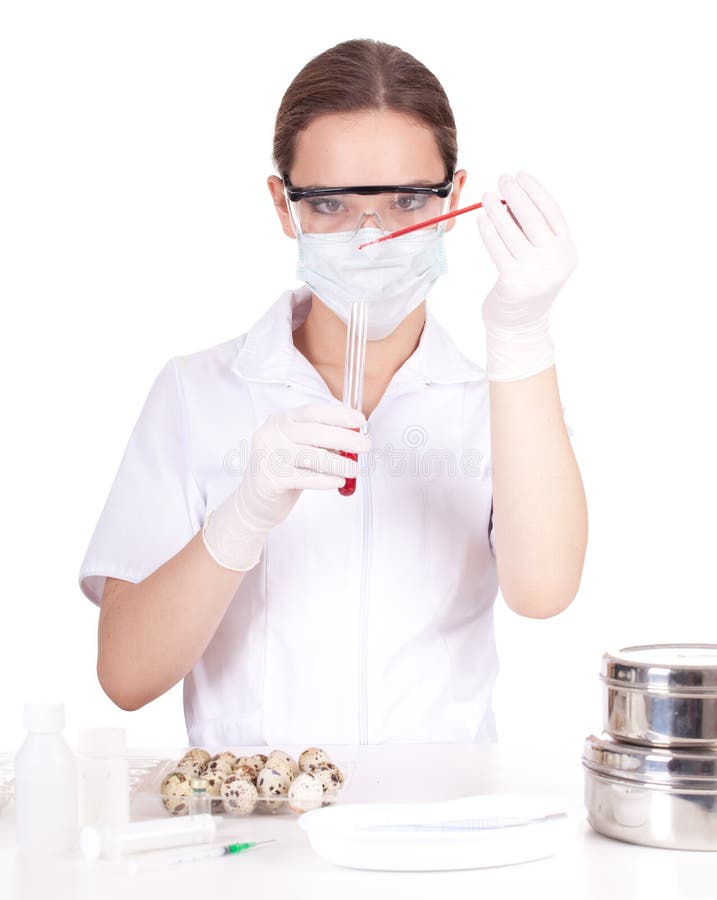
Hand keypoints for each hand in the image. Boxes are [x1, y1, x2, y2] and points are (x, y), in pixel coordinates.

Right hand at [202, 401, 369, 570]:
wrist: (254, 502)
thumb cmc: (282, 471)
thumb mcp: (298, 448)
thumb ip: (321, 440)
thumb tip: (354, 434)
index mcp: (281, 420)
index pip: (313, 411)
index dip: (339, 414)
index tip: (360, 420)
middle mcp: (272, 434)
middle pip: (315, 432)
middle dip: (346, 438)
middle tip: (366, 445)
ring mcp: (268, 455)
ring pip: (312, 456)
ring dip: (339, 463)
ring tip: (355, 469)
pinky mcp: (270, 478)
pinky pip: (304, 478)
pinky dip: (325, 480)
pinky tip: (338, 481)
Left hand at [477, 171, 578, 381]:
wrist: (520, 326)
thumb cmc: (528, 284)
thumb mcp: (540, 257)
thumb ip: (532, 230)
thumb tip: (512, 195)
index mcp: (567, 251)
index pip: (552, 212)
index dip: (536, 191)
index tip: (521, 175)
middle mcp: (556, 261)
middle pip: (533, 218)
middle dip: (515, 194)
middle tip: (502, 179)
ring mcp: (536, 273)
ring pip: (512, 232)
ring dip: (497, 210)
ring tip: (486, 197)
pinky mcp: (514, 283)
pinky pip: (497, 249)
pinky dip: (488, 231)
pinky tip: (481, 219)